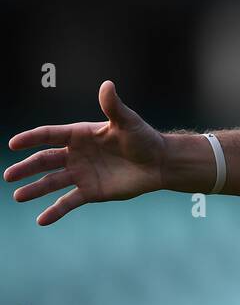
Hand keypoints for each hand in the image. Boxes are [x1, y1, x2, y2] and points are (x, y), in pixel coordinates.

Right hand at [4, 80, 166, 225]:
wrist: (159, 163)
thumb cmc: (143, 138)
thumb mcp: (127, 122)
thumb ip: (113, 106)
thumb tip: (107, 84)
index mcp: (80, 135)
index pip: (49, 135)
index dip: (31, 138)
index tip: (13, 143)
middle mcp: (76, 155)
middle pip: (44, 160)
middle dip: (26, 168)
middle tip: (9, 175)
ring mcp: (81, 174)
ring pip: (52, 182)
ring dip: (34, 189)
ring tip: (18, 196)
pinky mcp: (90, 191)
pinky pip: (68, 201)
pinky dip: (55, 211)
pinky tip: (41, 220)